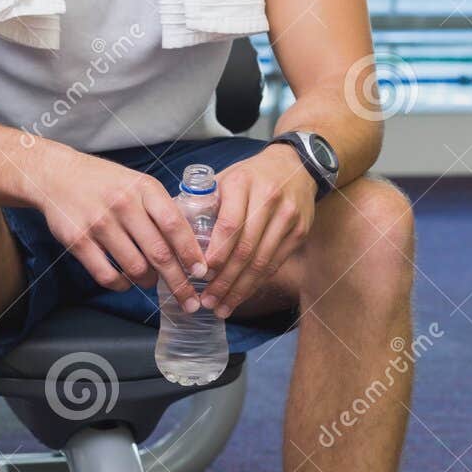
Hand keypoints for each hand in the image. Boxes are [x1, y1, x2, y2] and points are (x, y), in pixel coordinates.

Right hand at [38, 149, 208, 312]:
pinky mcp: (78, 241)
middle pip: (159, 253)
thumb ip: (161, 209)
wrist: (57, 175)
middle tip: (190, 300)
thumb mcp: (138, 184)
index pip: (174, 225)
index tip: (202, 273)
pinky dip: (122, 285)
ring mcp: (99, 223)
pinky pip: (107, 276)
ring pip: (135, 267)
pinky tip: (127, 282)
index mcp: (144, 188)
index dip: (191, 253)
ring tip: (152, 281)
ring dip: (149, 282)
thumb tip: (190, 246)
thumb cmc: (105, 183)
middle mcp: (123, 204)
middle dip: (179, 282)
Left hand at [199, 146, 316, 318]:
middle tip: (207, 300)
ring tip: (221, 306)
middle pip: (246, 248)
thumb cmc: (251, 176)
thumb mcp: (225, 178)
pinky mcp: (300, 232)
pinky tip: (241, 296)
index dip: (216, 253)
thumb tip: (171, 231)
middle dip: (225, 280)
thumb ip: (203, 202)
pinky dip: (257, 283)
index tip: (202, 273)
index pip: (229, 224)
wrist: (297, 166)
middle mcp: (268, 199)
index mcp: (242, 183)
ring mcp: (287, 217)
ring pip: (262, 261)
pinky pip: (275, 264)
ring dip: (240, 288)